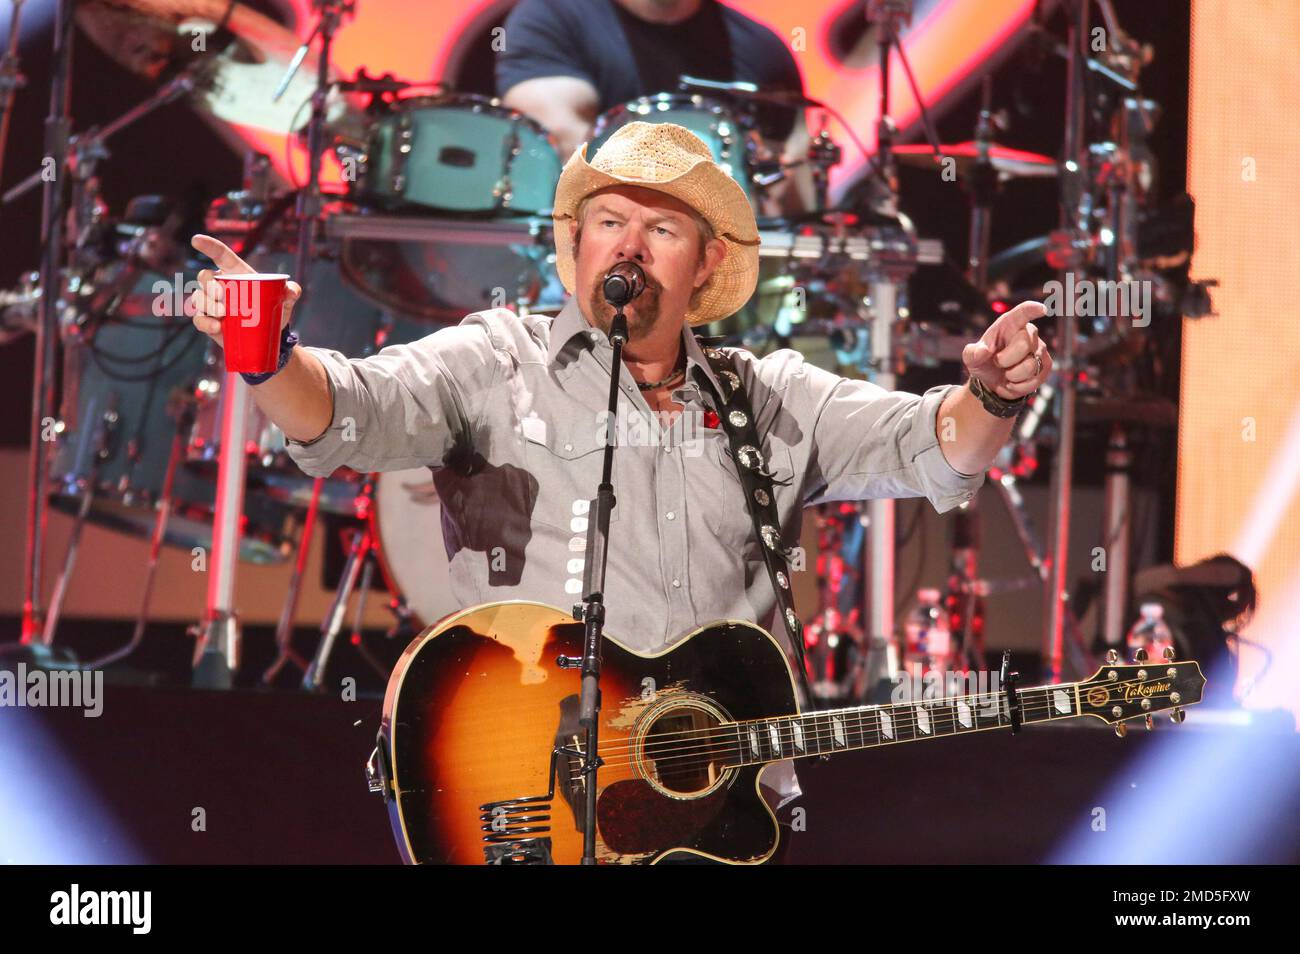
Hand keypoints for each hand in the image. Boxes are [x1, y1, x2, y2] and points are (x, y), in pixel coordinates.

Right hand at [188, 234, 300, 348]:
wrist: (267, 335)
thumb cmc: (273, 309)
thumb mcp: (285, 300)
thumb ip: (291, 292)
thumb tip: (292, 291)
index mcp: (236, 273)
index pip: (220, 255)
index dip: (208, 245)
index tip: (196, 240)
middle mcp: (220, 285)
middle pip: (205, 277)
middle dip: (209, 285)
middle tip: (222, 295)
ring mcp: (212, 303)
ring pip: (199, 297)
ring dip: (208, 304)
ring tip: (223, 314)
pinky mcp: (209, 320)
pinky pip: (199, 319)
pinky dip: (205, 322)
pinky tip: (216, 327)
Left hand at [961, 300, 1052, 400]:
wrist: (992, 380)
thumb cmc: (983, 360)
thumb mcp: (971, 357)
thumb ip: (972, 353)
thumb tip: (983, 351)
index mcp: (1009, 325)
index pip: (1022, 313)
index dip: (1032, 310)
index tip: (1042, 309)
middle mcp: (1028, 333)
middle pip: (1024, 344)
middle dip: (1005, 359)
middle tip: (998, 362)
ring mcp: (1040, 350)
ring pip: (1030, 365)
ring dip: (1012, 375)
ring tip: (1006, 372)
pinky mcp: (1045, 366)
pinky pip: (1034, 380)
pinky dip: (1018, 386)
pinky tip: (1013, 381)